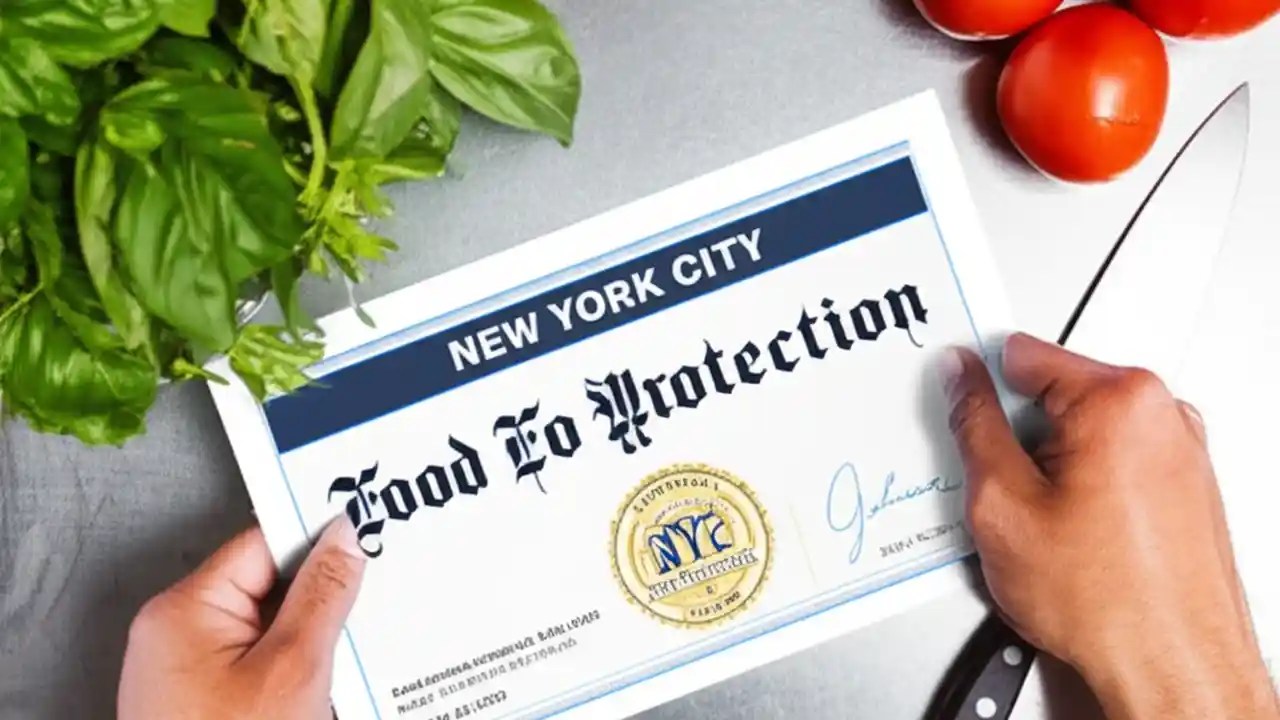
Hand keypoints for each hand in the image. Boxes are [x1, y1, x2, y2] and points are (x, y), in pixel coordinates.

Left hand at [118, 518, 366, 719]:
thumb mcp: (293, 670)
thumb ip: (323, 595)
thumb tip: (343, 535)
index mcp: (185, 609)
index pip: (264, 542)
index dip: (319, 536)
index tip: (370, 530)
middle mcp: (176, 631)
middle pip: (266, 583)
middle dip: (324, 590)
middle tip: (382, 586)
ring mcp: (187, 669)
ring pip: (268, 625)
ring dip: (314, 633)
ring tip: (364, 637)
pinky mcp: (204, 700)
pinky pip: (258, 661)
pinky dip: (296, 665)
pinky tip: (333, 678)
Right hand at [943, 332, 1278, 719]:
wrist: (1173, 668)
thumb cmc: (1109, 602)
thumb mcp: (1002, 503)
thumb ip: (973, 425)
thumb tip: (960, 377)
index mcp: (1119, 401)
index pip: (1022, 356)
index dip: (980, 391)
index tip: (967, 417)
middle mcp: (1163, 414)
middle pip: (1057, 395)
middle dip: (1021, 438)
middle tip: (1010, 494)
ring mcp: (1182, 450)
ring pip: (1084, 433)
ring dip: (1054, 469)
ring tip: (1049, 528)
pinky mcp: (1187, 485)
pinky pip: (1116, 464)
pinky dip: (1088, 491)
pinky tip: (1077, 540)